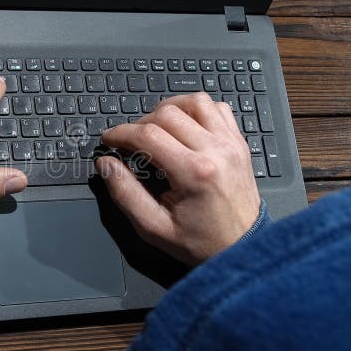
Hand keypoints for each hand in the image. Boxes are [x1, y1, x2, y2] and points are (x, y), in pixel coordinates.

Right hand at [95, 93, 260, 264]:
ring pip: (194, 102)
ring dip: (169, 109)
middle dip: (140, 123)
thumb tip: (106, 164)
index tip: (109, 140)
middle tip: (130, 142)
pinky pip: (217, 108)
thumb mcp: (153, 227)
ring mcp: (231, 144)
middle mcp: (215, 151)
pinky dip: (196, 110)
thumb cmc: (201, 242)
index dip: (120, 133)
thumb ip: (125, 193)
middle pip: (167, 113)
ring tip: (155, 127)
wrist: (244, 248)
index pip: (148, 135)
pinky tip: (184, 126)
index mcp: (194, 173)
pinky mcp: (239, 143)